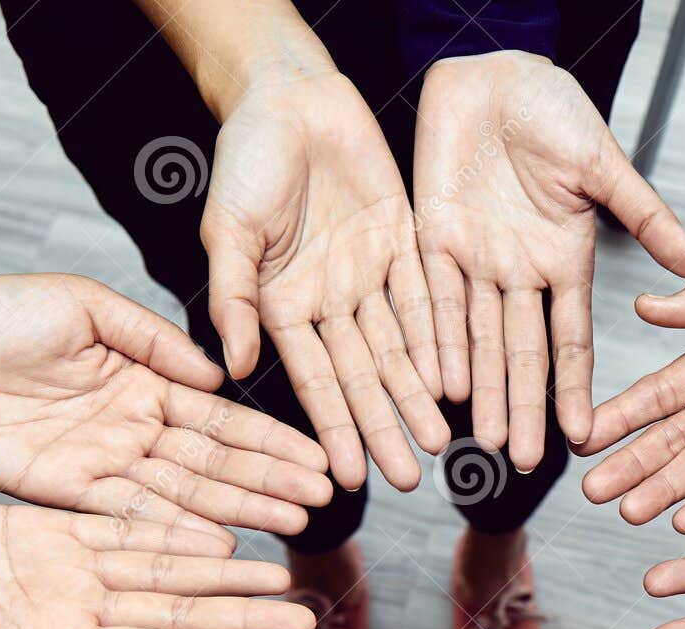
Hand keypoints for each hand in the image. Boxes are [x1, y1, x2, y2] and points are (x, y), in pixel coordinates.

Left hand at [0, 274, 331, 536]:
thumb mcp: (86, 305)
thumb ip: (153, 340)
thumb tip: (217, 370)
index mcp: (143, 381)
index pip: (221, 416)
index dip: (269, 440)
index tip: (316, 458)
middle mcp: (131, 429)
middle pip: (214, 462)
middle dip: (269, 481)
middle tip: (322, 499)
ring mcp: (101, 465)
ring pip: (183, 494)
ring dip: (237, 511)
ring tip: (290, 524)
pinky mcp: (63, 493)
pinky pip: (128, 516)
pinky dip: (172, 531)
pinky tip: (217, 543)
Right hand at [0, 503, 313, 628]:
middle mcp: (70, 621)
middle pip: (177, 616)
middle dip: (243, 619)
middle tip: (311, 620)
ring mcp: (58, 577)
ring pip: (158, 570)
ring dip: (220, 575)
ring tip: (283, 573)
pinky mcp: (38, 536)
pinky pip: (115, 525)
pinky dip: (164, 526)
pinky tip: (216, 530)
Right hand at [203, 71, 445, 491]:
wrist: (290, 93)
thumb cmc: (246, 158)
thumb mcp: (229, 228)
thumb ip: (234, 296)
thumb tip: (235, 367)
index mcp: (282, 307)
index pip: (313, 381)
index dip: (333, 429)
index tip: (348, 479)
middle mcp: (328, 301)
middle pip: (362, 377)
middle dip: (384, 427)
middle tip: (409, 477)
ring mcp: (367, 276)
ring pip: (398, 349)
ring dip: (416, 396)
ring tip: (440, 445)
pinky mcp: (403, 242)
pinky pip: (425, 299)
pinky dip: (439, 339)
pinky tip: (455, 380)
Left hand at [414, 52, 684, 468]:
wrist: (490, 72)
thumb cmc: (553, 108)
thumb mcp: (603, 164)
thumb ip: (644, 217)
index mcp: (563, 259)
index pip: (571, 338)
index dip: (575, 387)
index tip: (582, 435)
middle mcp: (518, 274)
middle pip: (521, 354)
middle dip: (523, 408)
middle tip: (524, 462)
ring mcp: (475, 263)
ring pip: (476, 339)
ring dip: (481, 391)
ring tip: (483, 442)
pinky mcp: (431, 242)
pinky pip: (432, 301)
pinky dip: (436, 342)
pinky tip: (440, 384)